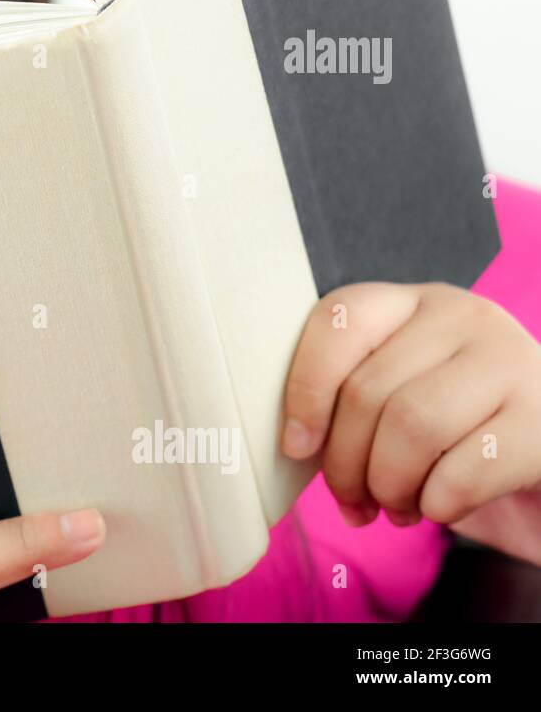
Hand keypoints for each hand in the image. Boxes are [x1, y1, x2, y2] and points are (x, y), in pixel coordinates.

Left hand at [281, 282, 540, 563]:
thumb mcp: (397, 391)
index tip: (296, 446)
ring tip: (394, 507)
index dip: (304, 390)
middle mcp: (464, 316)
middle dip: (345, 464)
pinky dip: (437, 504)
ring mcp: (511, 361)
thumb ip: (348, 397)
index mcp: (411, 302)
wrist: (540, 449)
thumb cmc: (453, 425)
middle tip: (353, 500)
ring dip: (389, 485)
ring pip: (413, 426)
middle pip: (368, 391)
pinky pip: (465, 471)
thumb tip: (294, 444)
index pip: (337, 320)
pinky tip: (439, 507)